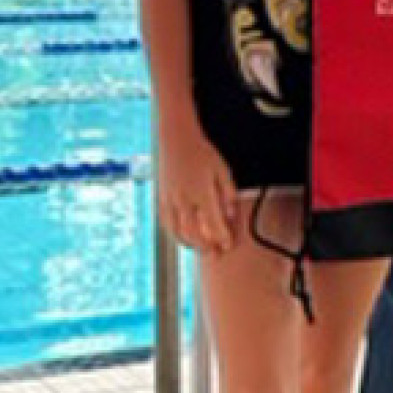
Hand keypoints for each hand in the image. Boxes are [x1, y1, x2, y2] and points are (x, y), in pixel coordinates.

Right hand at [157, 125, 239, 254]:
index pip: (213, 223)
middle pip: (194, 233)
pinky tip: (183, 237)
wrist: (177, 139)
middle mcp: (184, 199)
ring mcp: (170, 200)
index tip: (228, 245)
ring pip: (177, 231)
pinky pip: (166, 223)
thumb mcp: (223, 170)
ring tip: (200, 248)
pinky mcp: (161, 198)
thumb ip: (228, 193)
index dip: (222, 238)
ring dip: (189, 244)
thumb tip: (231, 214)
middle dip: (206, 247)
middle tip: (215, 254)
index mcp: (201, 192)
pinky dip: (175, 234)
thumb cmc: (202, 152)